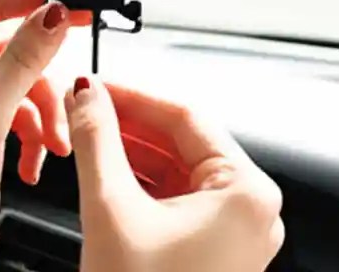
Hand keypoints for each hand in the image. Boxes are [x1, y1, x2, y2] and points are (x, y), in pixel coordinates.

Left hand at [0, 0, 88, 271]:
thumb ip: (22, 60)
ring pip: (23, 85)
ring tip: (53, 146)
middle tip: (79, 89)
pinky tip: (36, 161)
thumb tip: (51, 14)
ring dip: (45, 116)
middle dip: (44, 82)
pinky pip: (21, 114)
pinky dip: (35, 135)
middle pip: (12, 49)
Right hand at [67, 78, 284, 271]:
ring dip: (135, 153)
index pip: (186, 116)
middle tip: (86, 108)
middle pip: (185, 142)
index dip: (134, 96)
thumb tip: (87, 96)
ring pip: (181, 171)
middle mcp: (252, 210)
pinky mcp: (217, 253)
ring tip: (90, 137)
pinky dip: (145, 184)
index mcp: (246, 192)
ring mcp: (237, 235)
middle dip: (131, 125)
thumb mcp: (112, 209)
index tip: (96, 85)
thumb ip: (98, 141)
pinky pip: (180, 201)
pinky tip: (109, 173)